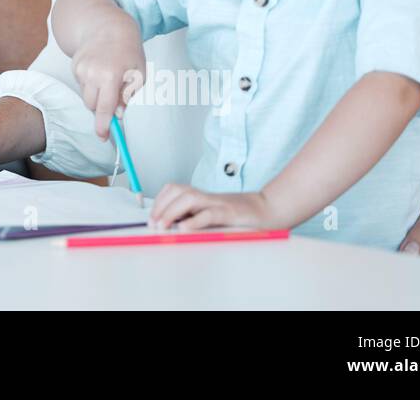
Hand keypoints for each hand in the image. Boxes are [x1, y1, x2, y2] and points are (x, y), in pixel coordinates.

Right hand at [71, 15, 145, 141]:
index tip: (103, 137)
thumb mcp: (138, 74)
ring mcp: (81, 69)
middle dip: (102, 108)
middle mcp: (92, 73)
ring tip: (108, 80)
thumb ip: (129, 96)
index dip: (103, 125)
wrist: (108, 27)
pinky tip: (99, 71)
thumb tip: (119, 115)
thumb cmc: (128, 52)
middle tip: (114, 100)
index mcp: (110, 75)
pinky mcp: (74, 66)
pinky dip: (90, 85)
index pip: (104, 107)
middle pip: (92, 105)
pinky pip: (82, 86)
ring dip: (96, 95)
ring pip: (86, 96)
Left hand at [149, 183, 277, 231]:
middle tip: (153, 224)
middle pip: (177, 191)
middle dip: (161, 206)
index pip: (173, 190)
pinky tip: (183, 229)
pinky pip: (209, 214)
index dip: (159, 202)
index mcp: (201, 197)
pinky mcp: (229, 213)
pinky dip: (194, 221)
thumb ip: (196, 219)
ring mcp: (218, 203)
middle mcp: (207, 197)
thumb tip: (173, 229)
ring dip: (171, 211)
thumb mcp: (214, 217)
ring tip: (162, 225)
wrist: (268, 209)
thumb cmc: (240, 217)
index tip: (151, 218)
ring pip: (189, 198)